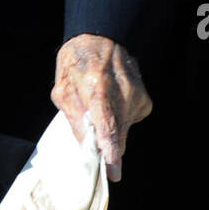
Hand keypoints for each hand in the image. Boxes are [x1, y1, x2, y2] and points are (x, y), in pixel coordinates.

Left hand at [51, 34, 151, 181]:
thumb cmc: (76, 62)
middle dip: (105, 144)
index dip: (110, 151)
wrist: (101, 37)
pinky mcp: (145, 100)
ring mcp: (136, 96)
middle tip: (93, 140)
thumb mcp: (63, 89)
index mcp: (98, 88)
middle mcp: (122, 92)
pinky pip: (130, 121)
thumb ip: (75, 119)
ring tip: (101, 105)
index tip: (113, 172)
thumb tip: (86, 147)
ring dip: (111, 128)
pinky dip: (120, 118)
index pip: (108, 126)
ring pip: (124, 130)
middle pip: (118, 135)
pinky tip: (112, 101)